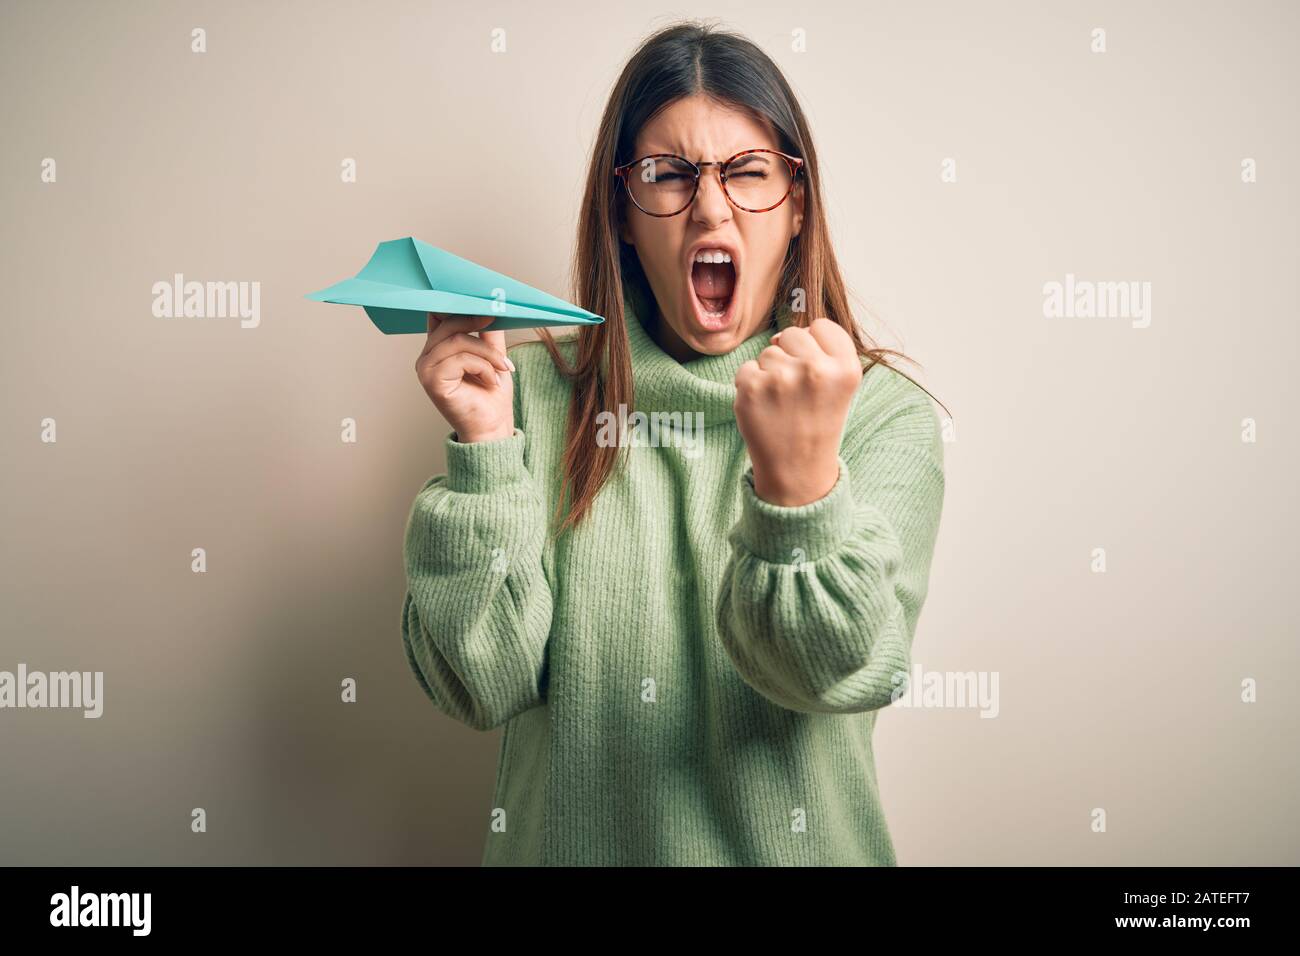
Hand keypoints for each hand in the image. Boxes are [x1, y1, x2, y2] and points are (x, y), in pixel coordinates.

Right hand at [416, 313, 514, 442]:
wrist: (492, 426)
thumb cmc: (491, 394)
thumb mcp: (493, 354)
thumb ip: (488, 330)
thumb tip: (491, 304)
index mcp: (438, 347)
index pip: (438, 314)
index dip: (455, 303)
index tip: (480, 298)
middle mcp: (427, 356)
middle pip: (449, 323)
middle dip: (478, 323)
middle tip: (498, 320)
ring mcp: (426, 368)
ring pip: (458, 340)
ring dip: (487, 353)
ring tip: (503, 368)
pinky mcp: (431, 380)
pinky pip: (460, 359)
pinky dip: (483, 367)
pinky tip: (491, 381)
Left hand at [733, 318, 862, 505]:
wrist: (796, 470)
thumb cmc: (817, 423)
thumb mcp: (840, 387)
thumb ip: (823, 351)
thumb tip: (779, 334)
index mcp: (845, 368)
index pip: (821, 326)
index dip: (815, 346)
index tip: (816, 372)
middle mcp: (816, 370)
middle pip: (792, 334)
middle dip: (791, 356)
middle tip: (797, 392)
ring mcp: (781, 378)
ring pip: (768, 352)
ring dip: (771, 373)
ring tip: (782, 404)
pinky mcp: (751, 388)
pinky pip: (746, 368)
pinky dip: (750, 386)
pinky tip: (765, 408)